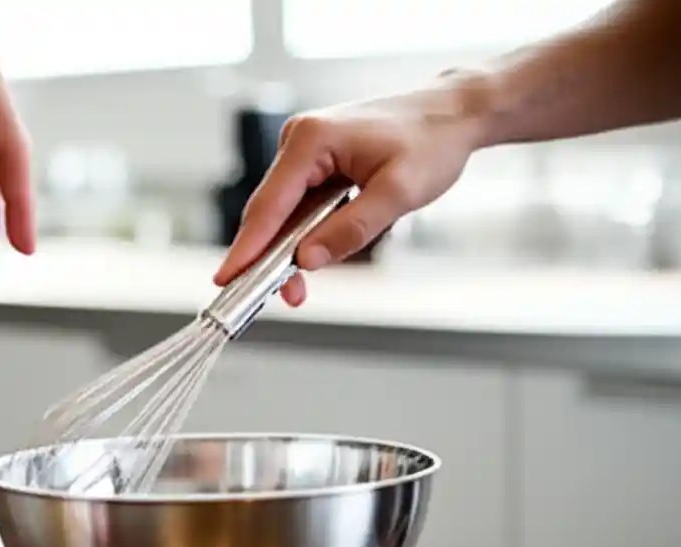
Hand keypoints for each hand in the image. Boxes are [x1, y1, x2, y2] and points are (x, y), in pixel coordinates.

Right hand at [213, 76, 489, 304]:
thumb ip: (351, 229)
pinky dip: (303, 234)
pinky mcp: (316, 161)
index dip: (247, 247)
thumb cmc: (432, 142)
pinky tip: (309, 259)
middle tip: (268, 299)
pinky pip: (300, 205)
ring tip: (297, 290)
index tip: (227, 279)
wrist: (453, 113)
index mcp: (312, 139)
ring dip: (288, 251)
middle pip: (269, 211)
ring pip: (284, 212)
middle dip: (268, 258)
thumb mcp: (398, 193)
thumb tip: (307, 260)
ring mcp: (306, 150)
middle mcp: (300, 140)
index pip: (269, 204)